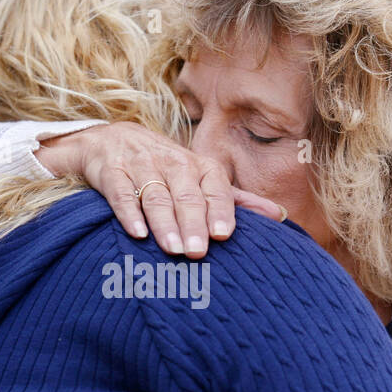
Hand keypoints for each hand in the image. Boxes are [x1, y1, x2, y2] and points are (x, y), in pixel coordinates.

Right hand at [37, 122, 285, 258]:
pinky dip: (128, 213)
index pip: (214, 187)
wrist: (109, 139)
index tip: (223, 235)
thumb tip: (282, 217)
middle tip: (198, 252)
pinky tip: (136, 234)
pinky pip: (121, 193)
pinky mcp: (111, 171)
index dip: (219, 209)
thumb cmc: (165, 167)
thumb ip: (236, 200)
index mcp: (198, 166)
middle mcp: (172, 163)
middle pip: (185, 194)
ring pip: (155, 195)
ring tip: (173, 249)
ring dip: (164, 222)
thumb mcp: (201, 177)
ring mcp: (140, 166)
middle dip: (192, 223)